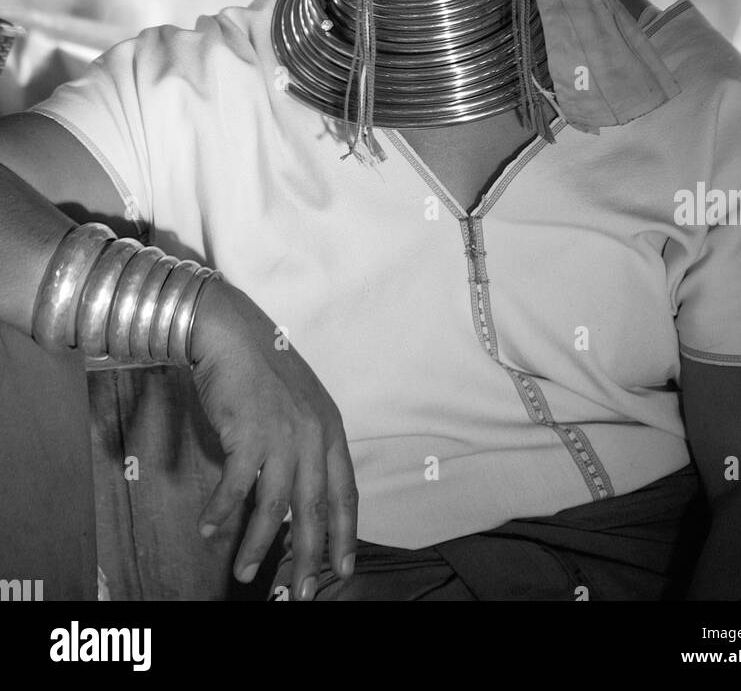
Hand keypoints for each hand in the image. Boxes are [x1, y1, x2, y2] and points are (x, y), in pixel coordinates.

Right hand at [188, 276, 357, 599]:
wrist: (230, 332)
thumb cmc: (260, 367)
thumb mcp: (298, 404)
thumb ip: (305, 443)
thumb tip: (298, 490)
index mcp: (331, 429)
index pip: (345, 493)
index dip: (344, 534)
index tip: (342, 570)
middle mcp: (313, 436)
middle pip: (315, 511)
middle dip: (309, 558)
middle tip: (302, 595)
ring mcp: (282, 436)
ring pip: (275, 509)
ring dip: (258, 546)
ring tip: (243, 572)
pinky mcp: (248, 435)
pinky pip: (236, 489)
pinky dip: (221, 513)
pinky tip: (210, 529)